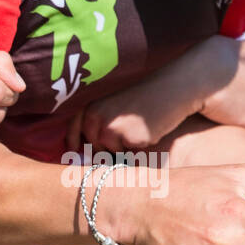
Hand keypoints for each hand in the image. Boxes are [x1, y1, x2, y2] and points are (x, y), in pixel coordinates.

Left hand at [70, 46, 213, 153]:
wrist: (171, 90)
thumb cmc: (144, 98)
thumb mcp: (115, 103)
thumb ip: (99, 120)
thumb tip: (87, 150)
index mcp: (92, 106)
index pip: (75, 128)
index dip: (74, 142)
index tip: (74, 150)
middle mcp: (98, 118)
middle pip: (94, 146)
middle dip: (106, 146)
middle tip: (126, 132)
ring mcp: (113, 129)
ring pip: (112, 152)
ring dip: (124, 147)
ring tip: (138, 129)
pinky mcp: (130, 139)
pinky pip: (130, 154)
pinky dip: (138, 148)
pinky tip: (147, 131)